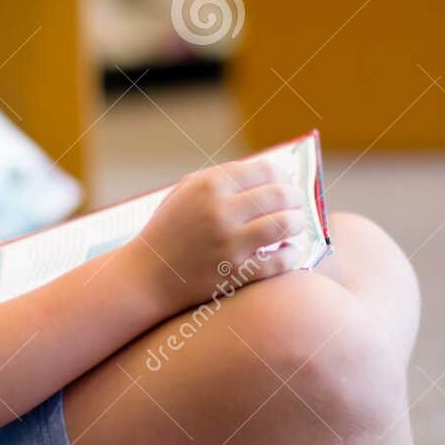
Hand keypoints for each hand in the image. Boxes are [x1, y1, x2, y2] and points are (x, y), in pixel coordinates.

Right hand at [130, 156, 311, 313]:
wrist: (146, 274)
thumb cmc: (169, 230)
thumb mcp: (186, 192)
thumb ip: (223, 178)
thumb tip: (268, 172)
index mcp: (209, 185)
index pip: (265, 170)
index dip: (283, 175)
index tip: (287, 181)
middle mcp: (220, 211)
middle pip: (280, 195)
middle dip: (296, 198)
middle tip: (298, 202)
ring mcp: (229, 244)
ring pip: (285, 225)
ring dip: (297, 223)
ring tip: (296, 224)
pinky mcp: (235, 274)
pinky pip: (279, 262)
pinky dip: (291, 255)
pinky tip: (289, 251)